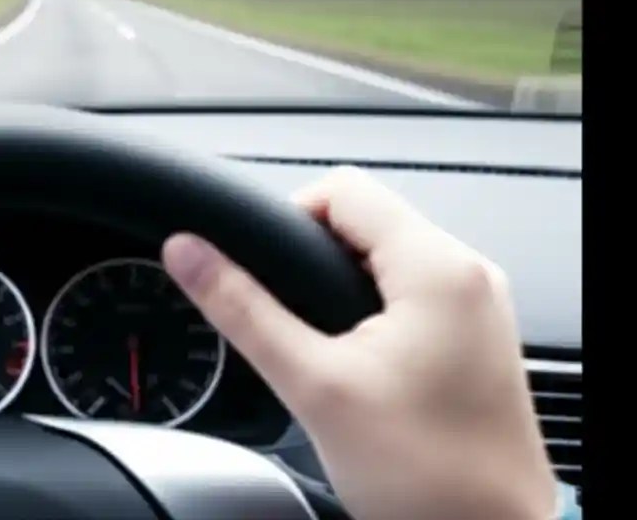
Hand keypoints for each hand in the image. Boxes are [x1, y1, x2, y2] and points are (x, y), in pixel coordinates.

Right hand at [161, 166, 556, 519]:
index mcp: (439, 267)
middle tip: (293, 326)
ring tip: (324, 352)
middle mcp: (470, 274)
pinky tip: (358, 365)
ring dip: (340, 289)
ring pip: (384, 257)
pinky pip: (410, 292)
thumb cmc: (426, 476)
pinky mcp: (475, 336)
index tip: (268, 275)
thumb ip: (243, 309)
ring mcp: (479, 305)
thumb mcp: (313, 384)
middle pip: (363, 220)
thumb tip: (187, 252)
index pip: (342, 189)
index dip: (287, 220)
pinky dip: (371, 313)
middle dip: (312, 262)